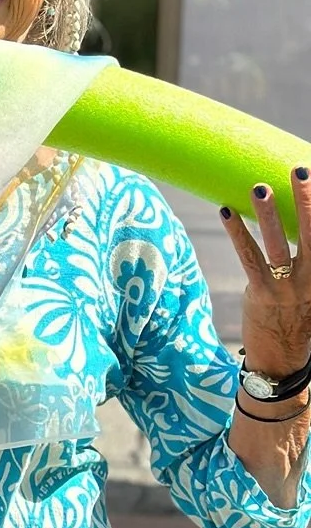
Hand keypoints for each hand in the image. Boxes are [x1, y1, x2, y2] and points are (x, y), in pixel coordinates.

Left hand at [221, 168, 310, 376]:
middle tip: (298, 170)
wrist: (284, 357)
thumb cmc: (297, 315)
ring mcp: (287, 285)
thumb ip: (307, 259)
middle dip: (306, 199)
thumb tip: (294, 224)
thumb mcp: (310, 287)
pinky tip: (226, 211)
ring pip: (276, 243)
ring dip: (266, 214)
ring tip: (259, 187)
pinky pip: (248, 258)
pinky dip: (237, 233)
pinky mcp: (261, 292)